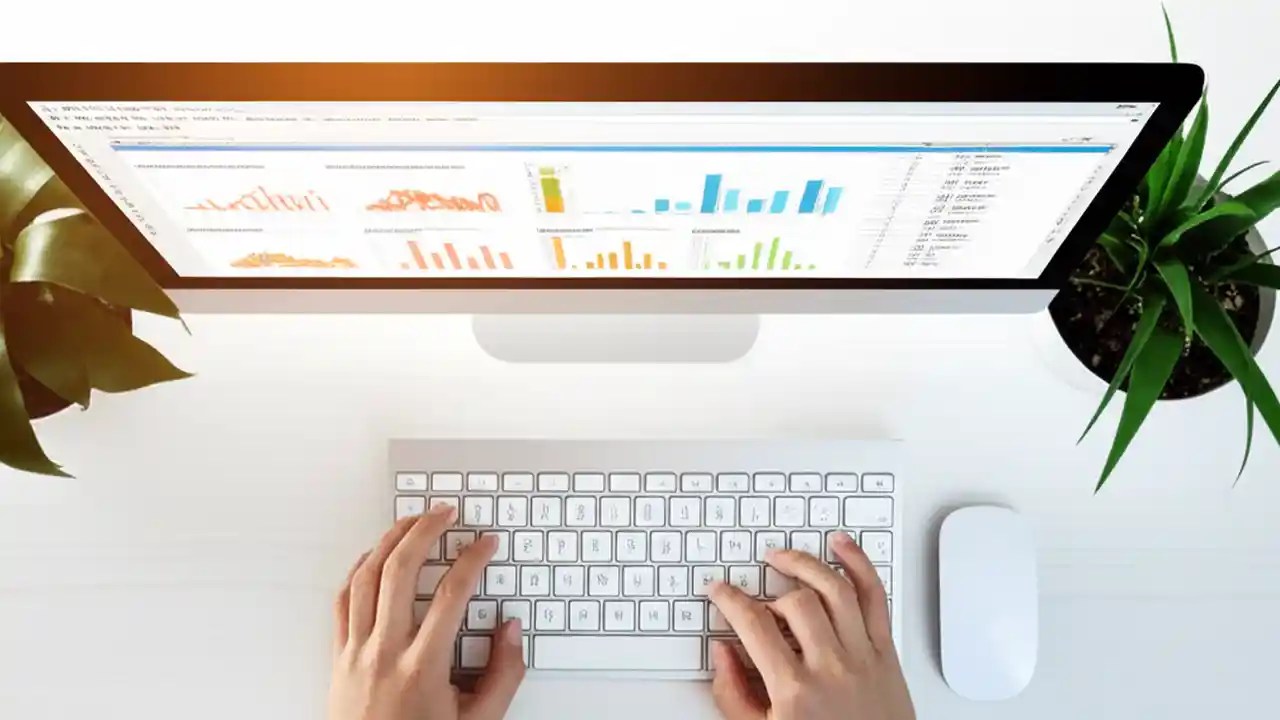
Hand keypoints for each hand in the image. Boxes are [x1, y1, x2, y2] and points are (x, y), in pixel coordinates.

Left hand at [328, 506, 524, 719]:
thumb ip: (503, 675)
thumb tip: (511, 630)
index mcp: (422, 669)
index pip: (451, 595)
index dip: (472, 560)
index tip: (486, 544)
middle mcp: (384, 654)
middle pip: (401, 572)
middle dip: (427, 532)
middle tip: (447, 513)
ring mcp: (356, 653)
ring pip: (366, 578)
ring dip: (390, 540)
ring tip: (412, 521)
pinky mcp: (338, 658)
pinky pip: (342, 601)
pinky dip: (358, 571)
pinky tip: (373, 557)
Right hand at [707, 532, 913, 719]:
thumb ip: (734, 695)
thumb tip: (722, 653)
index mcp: (794, 691)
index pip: (754, 625)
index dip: (730, 600)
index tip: (720, 591)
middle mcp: (831, 667)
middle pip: (795, 603)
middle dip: (768, 589)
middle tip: (753, 591)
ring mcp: (863, 657)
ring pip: (835, 589)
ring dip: (806, 565)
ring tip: (783, 557)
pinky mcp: (887, 654)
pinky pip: (875, 597)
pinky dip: (859, 564)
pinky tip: (841, 546)